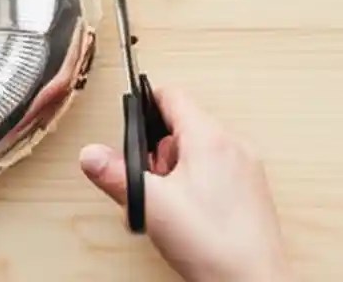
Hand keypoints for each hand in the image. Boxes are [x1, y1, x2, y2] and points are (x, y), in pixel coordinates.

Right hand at [79, 87, 291, 281]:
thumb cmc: (213, 245)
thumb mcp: (151, 206)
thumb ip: (116, 175)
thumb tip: (91, 155)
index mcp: (210, 139)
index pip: (172, 96)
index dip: (145, 106)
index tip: (131, 126)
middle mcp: (233, 146)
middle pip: (183, 126)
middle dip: (159, 152)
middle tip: (153, 183)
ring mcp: (246, 169)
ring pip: (198, 152)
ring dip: (176, 171)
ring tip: (170, 204)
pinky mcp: (250, 192)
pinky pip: (215, 172)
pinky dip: (196, 185)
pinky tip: (188, 215)